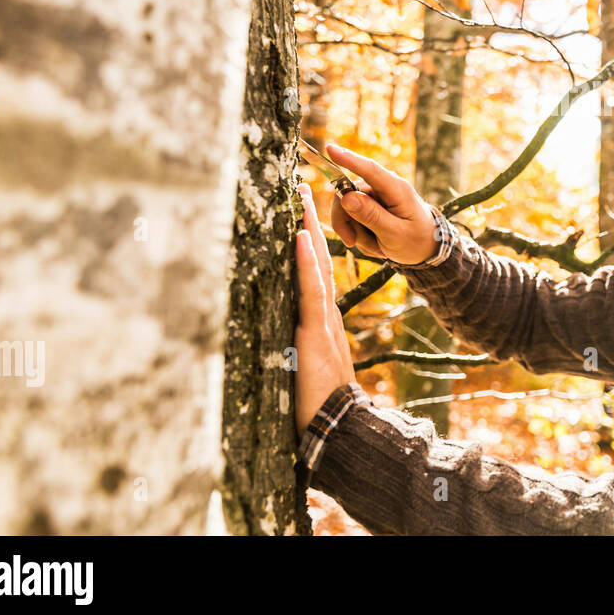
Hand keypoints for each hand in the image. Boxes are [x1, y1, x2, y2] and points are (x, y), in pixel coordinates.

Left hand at [294, 181, 355, 438]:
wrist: (337, 427)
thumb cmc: (317, 405)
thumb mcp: (302, 368)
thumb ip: (295, 347)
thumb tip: (276, 335)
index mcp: (323, 321)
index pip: (315, 272)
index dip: (309, 241)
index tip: (301, 211)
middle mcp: (326, 314)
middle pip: (317, 259)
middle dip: (309, 222)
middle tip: (302, 187)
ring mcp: (323, 320)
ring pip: (316, 265)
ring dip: (308, 229)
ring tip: (302, 197)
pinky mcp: (317, 331)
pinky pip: (312, 290)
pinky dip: (306, 261)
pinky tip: (301, 236)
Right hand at [324, 143, 438, 265]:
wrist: (427, 247)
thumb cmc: (416, 240)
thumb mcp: (395, 234)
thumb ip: (371, 216)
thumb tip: (346, 197)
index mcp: (397, 189)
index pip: (370, 170)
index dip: (349, 159)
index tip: (330, 148)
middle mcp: (384, 186)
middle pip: (347, 195)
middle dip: (346, 222)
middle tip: (352, 242)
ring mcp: (376, 194)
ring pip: (346, 209)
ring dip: (356, 232)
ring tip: (377, 245)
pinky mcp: (371, 203)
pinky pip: (352, 217)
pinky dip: (359, 234)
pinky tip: (376, 242)